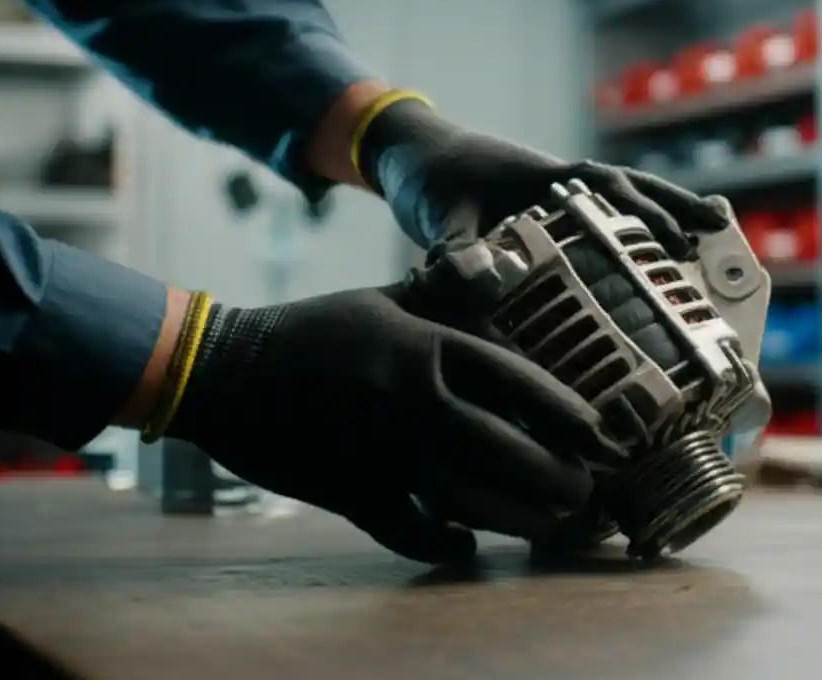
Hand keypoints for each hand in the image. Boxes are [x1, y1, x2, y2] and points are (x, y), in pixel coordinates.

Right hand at [164, 284, 623, 563]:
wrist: (224, 372)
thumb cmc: (310, 331)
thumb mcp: (380, 302)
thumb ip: (440, 297)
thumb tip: (497, 277)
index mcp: (422, 345)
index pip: (512, 378)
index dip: (562, 409)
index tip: (597, 432)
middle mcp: (410, 397)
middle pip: (504, 447)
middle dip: (555, 476)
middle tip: (585, 492)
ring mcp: (380, 448)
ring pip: (466, 496)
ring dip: (516, 517)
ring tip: (550, 525)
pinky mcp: (350, 490)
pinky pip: (408, 528)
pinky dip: (441, 542)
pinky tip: (468, 545)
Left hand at [357, 96, 729, 254]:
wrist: (416, 156)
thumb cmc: (430, 179)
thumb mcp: (439, 216)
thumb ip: (455, 246)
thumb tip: (472, 274)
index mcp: (542, 177)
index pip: (605, 190)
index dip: (640, 213)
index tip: (673, 238)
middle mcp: (561, 182)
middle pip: (630, 189)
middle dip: (671, 209)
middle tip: (712, 235)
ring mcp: (561, 194)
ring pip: (626, 198)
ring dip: (665, 211)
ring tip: (712, 231)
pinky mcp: (554, 209)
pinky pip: (604, 216)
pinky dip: (635, 228)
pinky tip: (659, 253)